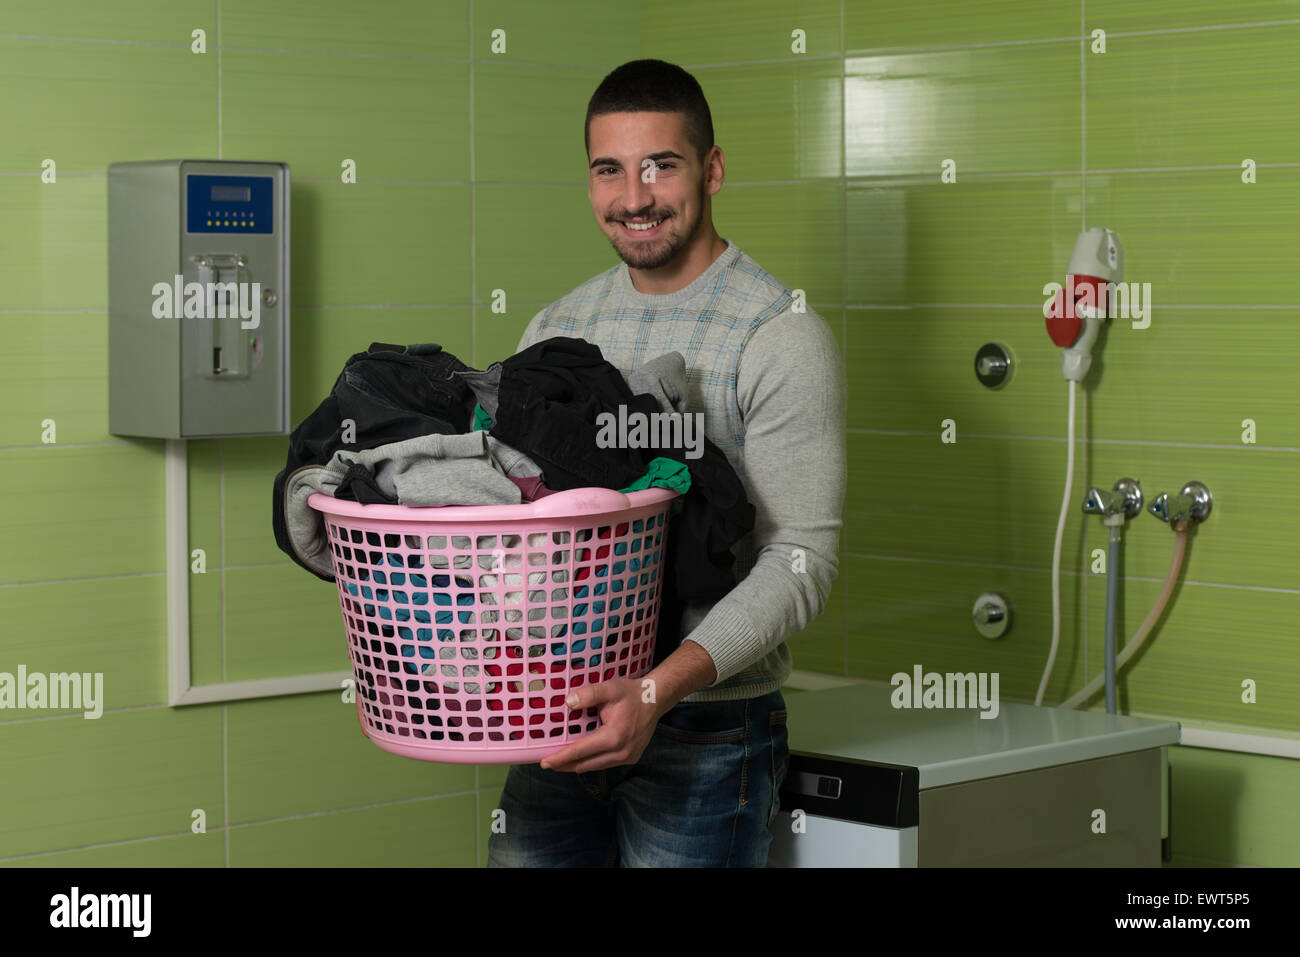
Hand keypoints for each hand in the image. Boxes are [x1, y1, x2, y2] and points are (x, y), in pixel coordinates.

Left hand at [538, 677, 664, 773]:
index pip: (580, 752)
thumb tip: (568, 702)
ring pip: (595, 767)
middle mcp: (621, 752)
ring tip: (561, 761)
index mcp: (613, 737)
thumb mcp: (610, 688)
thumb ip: (588, 694)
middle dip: (564, 765)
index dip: (560, 758)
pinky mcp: (630, 758)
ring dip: (577, 765)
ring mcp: (627, 757)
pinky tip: (581, 756)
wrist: (656, 699)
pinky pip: (604, 764)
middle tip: (547, 763)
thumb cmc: (632, 693)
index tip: (544, 762)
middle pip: (585, 765)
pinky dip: (590, 762)